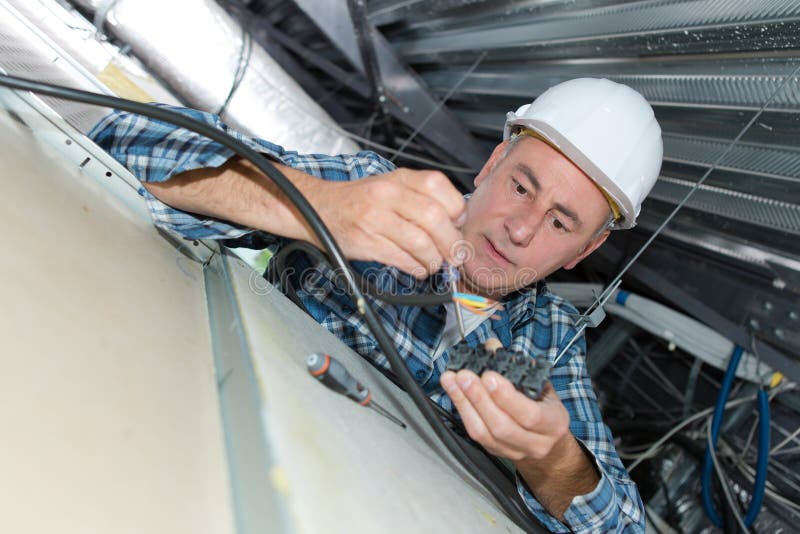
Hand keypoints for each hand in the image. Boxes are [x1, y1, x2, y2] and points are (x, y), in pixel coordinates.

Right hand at [307, 168, 465, 277]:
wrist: (321, 208)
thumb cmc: (363, 200)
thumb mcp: (393, 186)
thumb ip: (424, 198)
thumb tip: (457, 224)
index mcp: (399, 178)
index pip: (438, 186)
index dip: (456, 210)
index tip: (457, 225)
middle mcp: (387, 194)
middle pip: (434, 218)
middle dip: (451, 242)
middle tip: (455, 255)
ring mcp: (375, 218)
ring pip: (420, 243)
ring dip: (434, 260)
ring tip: (434, 263)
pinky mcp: (366, 242)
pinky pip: (402, 259)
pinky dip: (417, 268)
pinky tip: (418, 268)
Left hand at [439, 370, 570, 461]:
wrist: (549, 442)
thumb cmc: (546, 408)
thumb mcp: (542, 384)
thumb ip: (518, 366)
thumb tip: (492, 346)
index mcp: (553, 423)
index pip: (530, 415)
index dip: (506, 397)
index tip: (488, 376)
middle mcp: (535, 443)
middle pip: (502, 426)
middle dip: (479, 398)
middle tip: (464, 376)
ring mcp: (513, 451)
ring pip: (483, 432)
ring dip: (464, 403)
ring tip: (452, 381)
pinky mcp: (494, 451)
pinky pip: (474, 434)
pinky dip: (462, 410)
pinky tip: (454, 392)